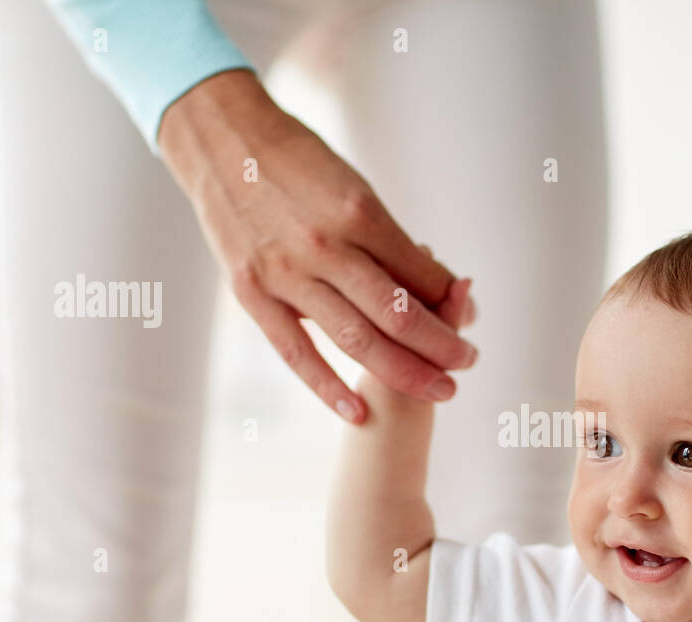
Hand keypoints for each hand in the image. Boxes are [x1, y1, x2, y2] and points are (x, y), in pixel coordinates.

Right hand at [158, 70, 478, 424]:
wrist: (222, 141)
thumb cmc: (299, 163)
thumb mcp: (353, 187)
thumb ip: (389, 241)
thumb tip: (440, 286)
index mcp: (359, 213)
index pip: (423, 276)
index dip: (453, 304)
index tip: (469, 321)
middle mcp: (326, 246)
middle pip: (400, 316)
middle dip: (443, 347)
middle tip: (469, 362)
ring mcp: (286, 273)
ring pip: (358, 340)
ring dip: (407, 372)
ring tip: (441, 389)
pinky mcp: (252, 293)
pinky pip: (296, 352)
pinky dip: (328, 387)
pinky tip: (359, 411)